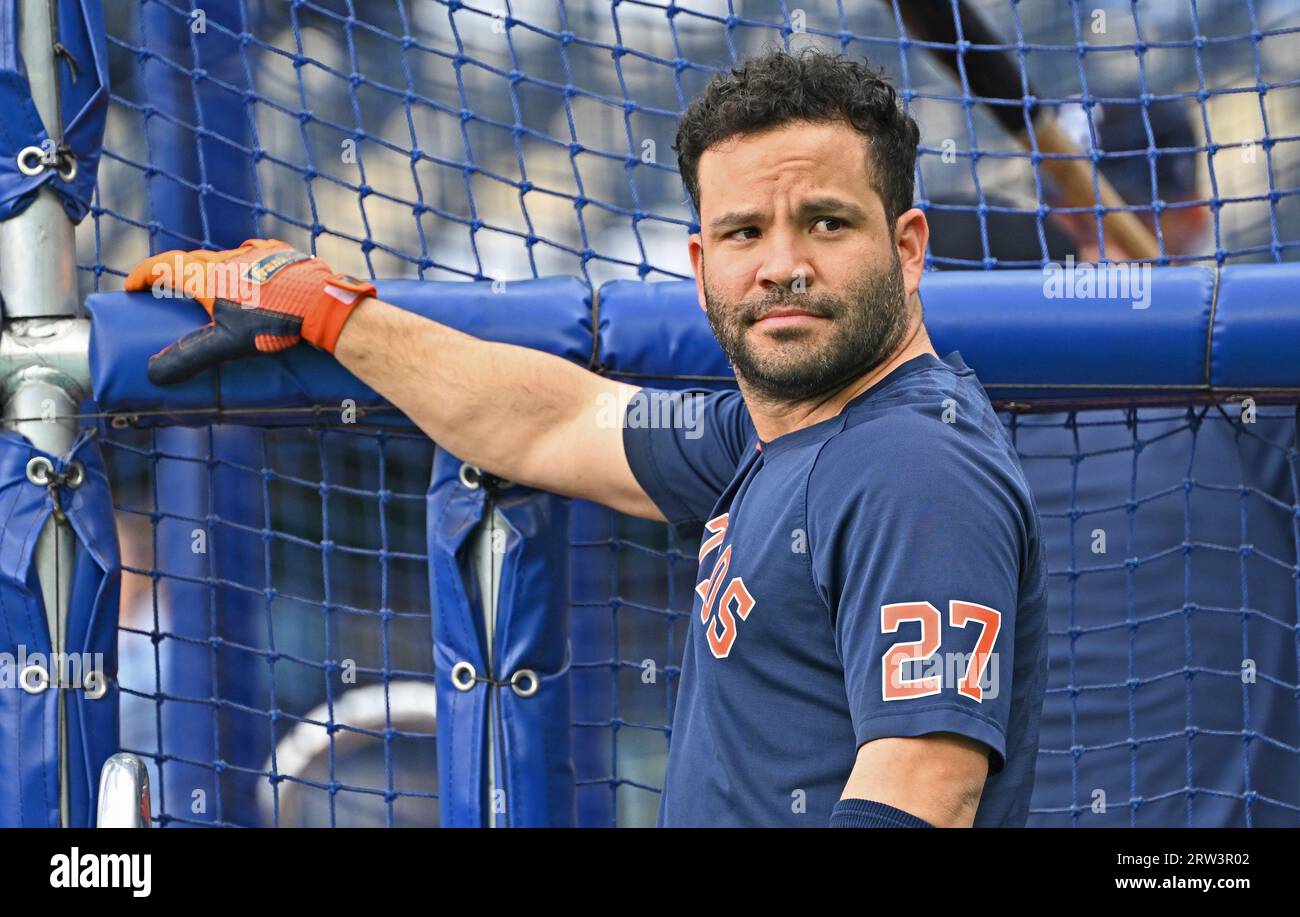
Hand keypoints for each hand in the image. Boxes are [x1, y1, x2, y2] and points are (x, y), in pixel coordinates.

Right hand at [124, 239, 375, 384]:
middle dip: (177, 277)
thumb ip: (191, 358)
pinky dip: (243, 273)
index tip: (132, 288)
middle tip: (170, 296)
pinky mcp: (281, 256)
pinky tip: (252, 289)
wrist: (322, 303)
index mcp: (208, 274)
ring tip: (214, 298)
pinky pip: (254, 260)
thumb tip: (154, 375)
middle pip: (193, 262)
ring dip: (213, 275)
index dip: (143, 275)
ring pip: (225, 261)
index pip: (163, 266)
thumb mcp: (228, 344)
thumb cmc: (273, 322)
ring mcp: (258, 253)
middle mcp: (229, 257)